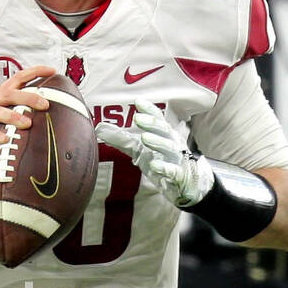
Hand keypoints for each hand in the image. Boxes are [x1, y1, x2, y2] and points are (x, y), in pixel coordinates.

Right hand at [0, 65, 55, 162]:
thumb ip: (12, 114)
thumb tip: (39, 117)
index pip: (17, 78)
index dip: (34, 72)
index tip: (52, 70)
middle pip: (10, 94)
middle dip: (28, 97)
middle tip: (45, 104)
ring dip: (13, 116)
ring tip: (27, 124)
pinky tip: (5, 140)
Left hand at [96, 100, 214, 207]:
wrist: (188, 186)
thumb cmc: (162, 162)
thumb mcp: (140, 151)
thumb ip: (122, 140)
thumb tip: (100, 128)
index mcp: (165, 135)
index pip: (158, 120)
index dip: (149, 110)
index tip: (138, 101)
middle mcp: (173, 144)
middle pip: (164, 130)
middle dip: (152, 124)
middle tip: (137, 119)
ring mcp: (178, 160)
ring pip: (170, 148)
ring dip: (157, 142)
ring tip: (144, 138)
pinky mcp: (180, 176)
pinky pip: (173, 171)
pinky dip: (164, 168)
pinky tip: (154, 166)